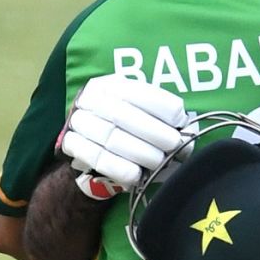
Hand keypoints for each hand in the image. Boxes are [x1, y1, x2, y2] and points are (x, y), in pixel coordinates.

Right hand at [57, 75, 194, 201]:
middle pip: (122, 115)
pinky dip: (120, 168)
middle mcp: (89, 100)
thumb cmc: (125, 128)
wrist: (91, 147)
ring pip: (111, 138)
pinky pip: (98, 159)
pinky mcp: (71, 146)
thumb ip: (159, 116)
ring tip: (160, 162)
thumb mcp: (138, 112)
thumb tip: (188, 128)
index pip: (137, 92)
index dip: (162, 106)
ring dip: (140, 152)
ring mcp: (77, 122)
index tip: (181, 120)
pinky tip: (137, 175)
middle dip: (154, 132)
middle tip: (175, 146)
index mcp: (108, 85)